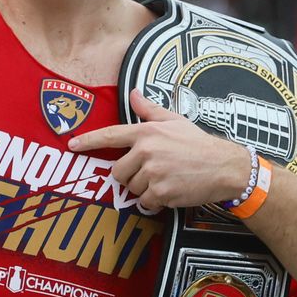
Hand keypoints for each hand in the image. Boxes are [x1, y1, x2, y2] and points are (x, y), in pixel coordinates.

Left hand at [67, 89, 249, 211]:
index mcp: (147, 132)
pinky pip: (144, 202)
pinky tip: (170, 189)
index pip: (110, 135)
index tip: (72, 145)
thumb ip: (149, 110)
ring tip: (165, 178)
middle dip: (130, 174)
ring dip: (144, 188)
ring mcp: (153, 172)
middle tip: (151, 171)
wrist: (224, 167)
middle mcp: (146, 151)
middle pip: (118, 171)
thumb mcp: (174, 120)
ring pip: (131, 188)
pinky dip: (154, 201)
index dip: (88, 141)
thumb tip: (133, 94)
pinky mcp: (161, 192)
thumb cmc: (199, 143)